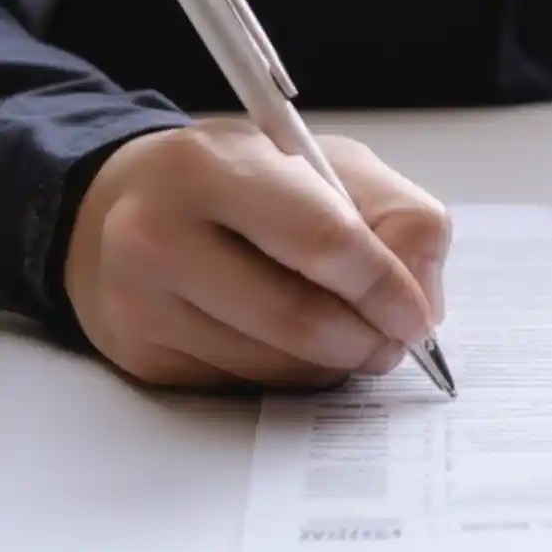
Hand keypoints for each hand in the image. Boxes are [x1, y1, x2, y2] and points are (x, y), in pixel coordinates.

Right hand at [64, 119, 449, 389]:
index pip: (323, 241)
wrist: (129, 203)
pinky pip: (249, 387)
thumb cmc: (249, 180)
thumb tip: (423, 303)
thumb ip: (400, 216)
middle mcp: (158, 235)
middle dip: (369, 339)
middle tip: (396, 339)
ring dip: (336, 362)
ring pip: (280, 367)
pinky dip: (294, 374)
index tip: (418, 317)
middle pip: (300, 320)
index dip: (386, 288)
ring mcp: (142, 303)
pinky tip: (290, 339)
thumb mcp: (330, 164)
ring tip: (346, 329)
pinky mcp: (144, 357)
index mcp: (212, 167)